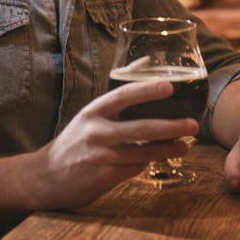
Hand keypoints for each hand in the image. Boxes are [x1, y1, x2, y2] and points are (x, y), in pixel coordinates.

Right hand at [31, 80, 198, 209]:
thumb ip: (118, 96)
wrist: (46, 176)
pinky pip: (134, 169)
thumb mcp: (90, 114)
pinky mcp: (104, 178)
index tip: (169, 87)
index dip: (146, 90)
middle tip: (193, 124)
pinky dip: (147, 164)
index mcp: (93, 111)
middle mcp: (96, 132)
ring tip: (186, 146)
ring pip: (143, 152)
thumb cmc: (76, 140)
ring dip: (168, 149)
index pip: (123, 96)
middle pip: (141, 128)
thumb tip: (145, 62)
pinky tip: (157, 159)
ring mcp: (101, 156)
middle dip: (171, 126)